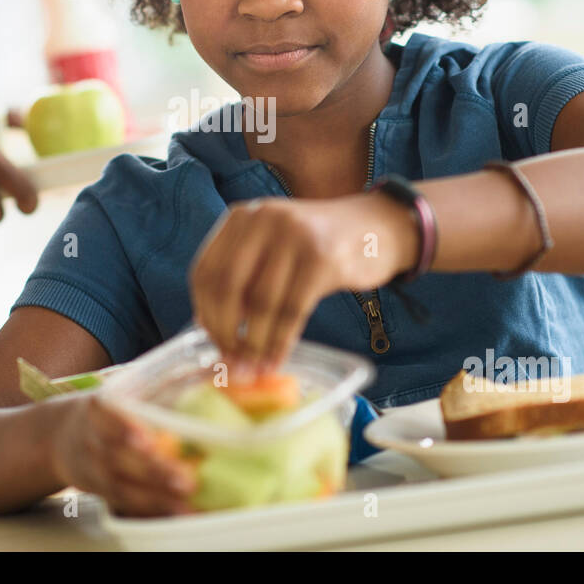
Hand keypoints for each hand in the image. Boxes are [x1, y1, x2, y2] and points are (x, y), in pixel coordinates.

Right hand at [50, 394, 195, 516]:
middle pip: (118, 457)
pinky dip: (148, 509)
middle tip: (186, 479)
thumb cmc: (108, 408)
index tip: (147, 441)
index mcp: (98, 407)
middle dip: (152, 471)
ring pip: (121, 486)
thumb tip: (209, 367)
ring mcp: (92, 468)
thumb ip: (156, 383)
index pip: (107, 417)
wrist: (59, 435)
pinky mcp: (99, 489)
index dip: (125, 429)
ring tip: (185, 503)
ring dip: (154, 497)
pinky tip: (174, 512)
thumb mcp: (120, 388)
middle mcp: (92, 439)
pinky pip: (122, 502)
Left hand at [189, 193, 418, 373]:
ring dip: (254, 343)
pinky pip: (292, 310)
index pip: (205, 270)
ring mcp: (294, 236)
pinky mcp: (322, 258)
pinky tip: (277, 359)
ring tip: (254, 367)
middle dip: (225, 331)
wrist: (378, 227)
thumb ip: (243, 275)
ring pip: (260, 302)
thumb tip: (206, 323)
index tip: (211, 342)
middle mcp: (264, 219)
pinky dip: (280, 342)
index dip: (204, 312)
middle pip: (226, 286)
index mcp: (242, 217)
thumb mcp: (274, 246)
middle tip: (231, 361)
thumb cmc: (320, 245)